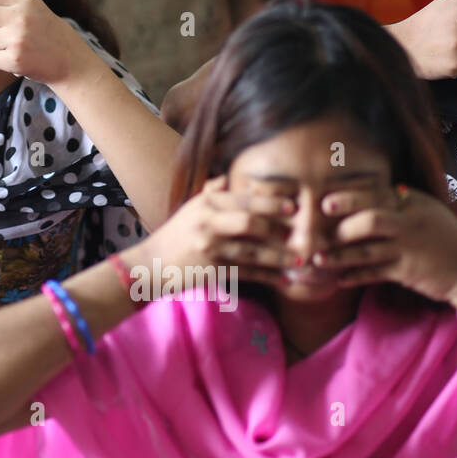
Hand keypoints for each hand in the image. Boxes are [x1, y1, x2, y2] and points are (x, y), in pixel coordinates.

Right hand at [122, 175, 295, 291]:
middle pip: (249, 222)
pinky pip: (246, 273)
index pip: (243, 199)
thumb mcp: (190, 208)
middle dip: (279, 228)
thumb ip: (211, 193)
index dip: (270, 202)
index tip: (294, 206)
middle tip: (304, 232)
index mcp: (206, 204)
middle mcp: (207, 223)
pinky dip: (267, 276)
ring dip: (280, 257)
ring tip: (301, 260)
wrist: (152, 264)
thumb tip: (227, 178)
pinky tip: (284, 279)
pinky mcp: (212, 270)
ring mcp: (209, 248)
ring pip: (252, 251)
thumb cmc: (176, 234)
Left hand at [318, 184, 456, 304]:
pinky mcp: (408, 271)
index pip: (375, 193)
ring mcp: (409, 247)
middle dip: (340, 222)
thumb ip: (398, 205)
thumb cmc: (444, 240)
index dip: (348, 197)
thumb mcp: (425, 213)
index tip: (325, 203)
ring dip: (339, 254)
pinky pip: (374, 272)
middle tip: (316, 226)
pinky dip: (354, 275)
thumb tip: (360, 199)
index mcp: (413, 202)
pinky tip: (339, 279)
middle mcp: (410, 221)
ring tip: (318, 258)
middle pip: (369, 217)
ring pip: (367, 249)